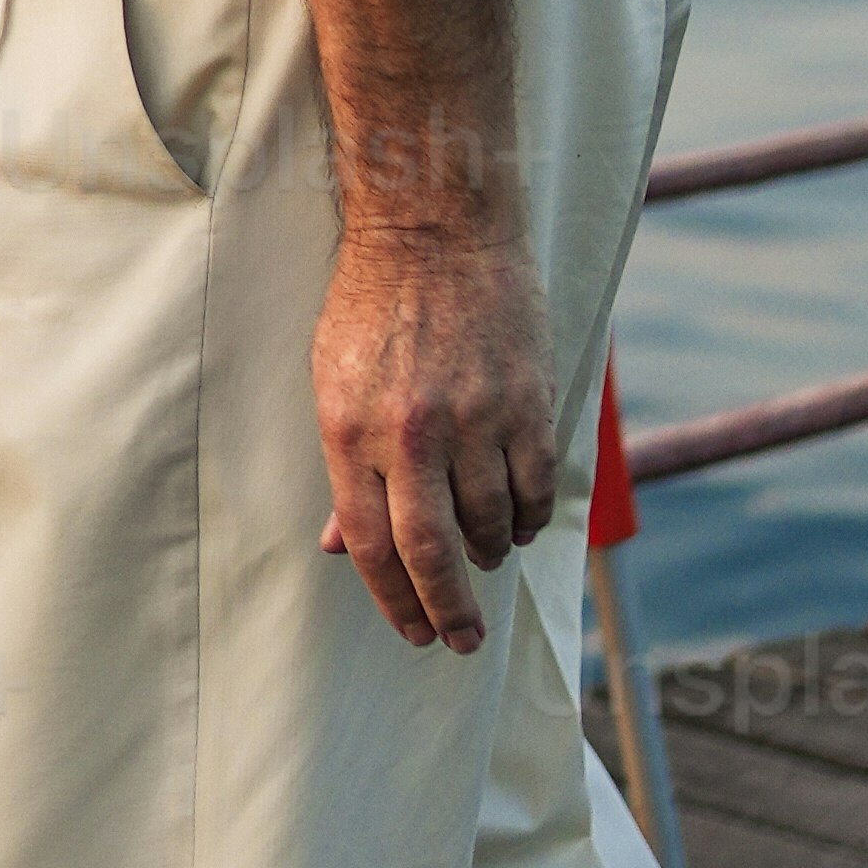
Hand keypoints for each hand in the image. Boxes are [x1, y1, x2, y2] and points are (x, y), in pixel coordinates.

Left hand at [312, 228, 557, 654]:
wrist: (435, 225)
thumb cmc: (373, 304)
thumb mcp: (332, 382)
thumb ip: (345, 468)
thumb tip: (340, 547)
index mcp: (350, 431)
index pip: (369, 544)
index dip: (391, 600)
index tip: (411, 632)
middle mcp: (411, 433)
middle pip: (431, 551)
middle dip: (448, 610)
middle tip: (461, 642)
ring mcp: (474, 417)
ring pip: (490, 523)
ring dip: (490, 554)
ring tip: (487, 557)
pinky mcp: (525, 400)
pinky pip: (535, 486)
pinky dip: (529, 516)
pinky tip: (520, 521)